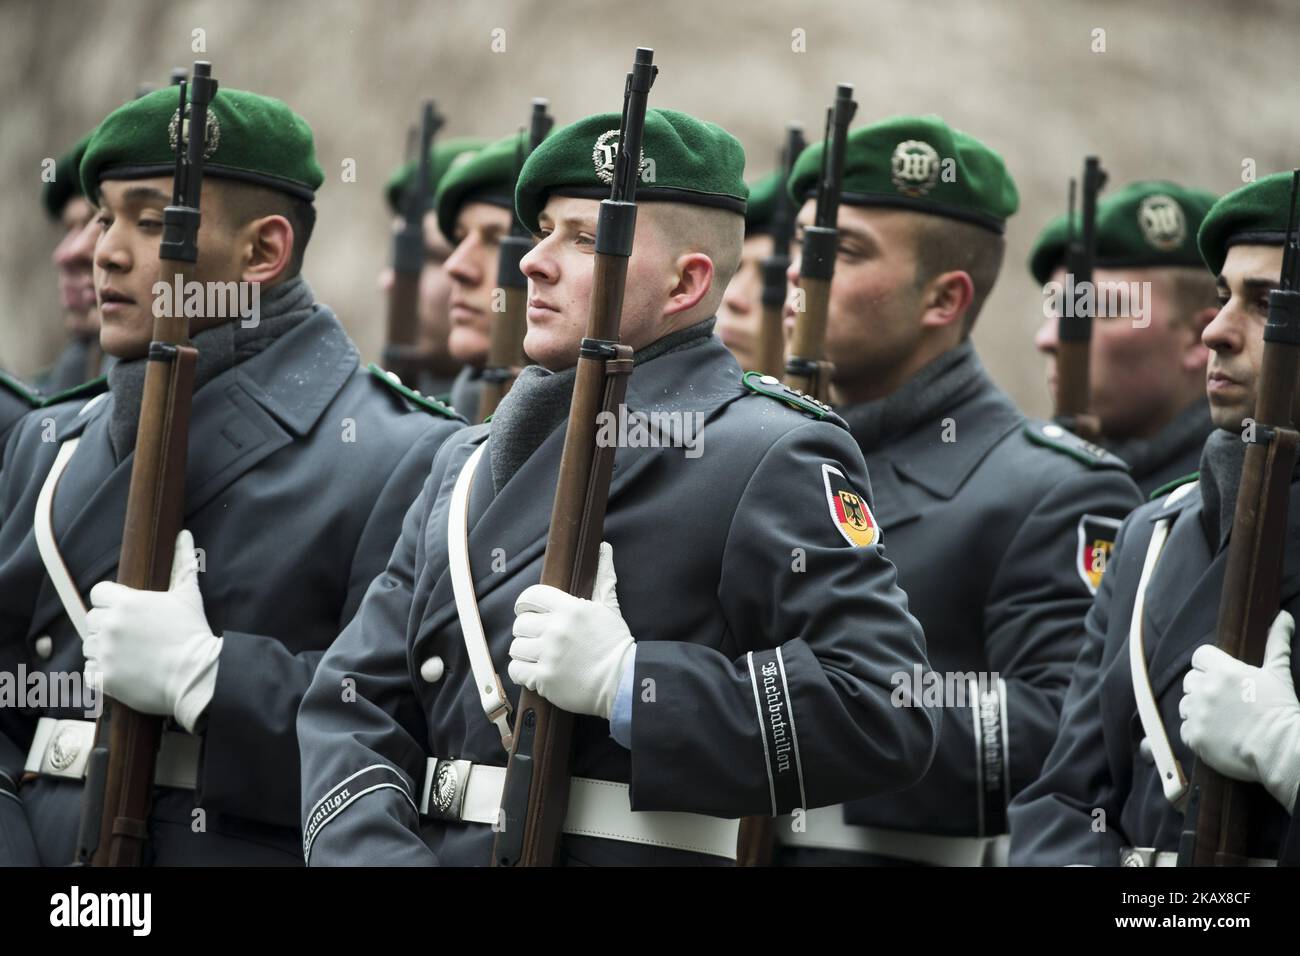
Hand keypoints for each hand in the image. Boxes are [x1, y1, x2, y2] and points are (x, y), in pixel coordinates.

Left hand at [84, 530, 221, 732]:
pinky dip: (103, 672)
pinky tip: (126, 671)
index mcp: (126, 603)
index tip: (127, 612)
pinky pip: (90, 671)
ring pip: (89, 645)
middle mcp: (111, 626)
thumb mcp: (189, 595)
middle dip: (108, 626)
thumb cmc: (193, 633)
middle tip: (133, 636)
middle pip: (92, 619)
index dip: (111, 601)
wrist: (198, 675)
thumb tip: (184, 535)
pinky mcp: (104, 678)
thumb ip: (183, 563)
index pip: (97, 593)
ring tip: (131, 654)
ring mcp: (105, 653)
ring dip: (104, 649)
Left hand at [508, 542, 634, 719]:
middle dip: (526, 631)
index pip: (531, 596)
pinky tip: (535, 672)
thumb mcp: (609, 607)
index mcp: (570, 609)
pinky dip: (522, 672)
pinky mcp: (544, 679)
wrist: (623, 681)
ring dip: (524, 652)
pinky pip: (516, 670)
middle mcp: (557, 629)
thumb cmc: (615, 644)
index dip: (525, 604)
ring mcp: (549, 655)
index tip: (528, 612)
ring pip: (515, 647)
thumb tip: (604, 548)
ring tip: (539, 656)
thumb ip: (603, 578)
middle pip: (520, 623)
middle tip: (538, 638)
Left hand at [1180, 610, 1299, 812]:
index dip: (1208, 666)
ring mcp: (1197, 713)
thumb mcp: (1279, 674)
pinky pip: (1185, 729)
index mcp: (1223, 670)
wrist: (1281, 750)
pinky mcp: (1193, 736)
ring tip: (1222, 721)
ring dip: (1198, 711)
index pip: (1199, 656)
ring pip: (1185, 705)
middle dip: (1203, 689)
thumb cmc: (1281, 711)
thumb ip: (1276, 643)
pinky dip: (1197, 734)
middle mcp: (1205, 688)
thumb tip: (1282, 616)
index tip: (1221, 678)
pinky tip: (1217, 737)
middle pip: (1190, 680)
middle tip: (1225, 703)